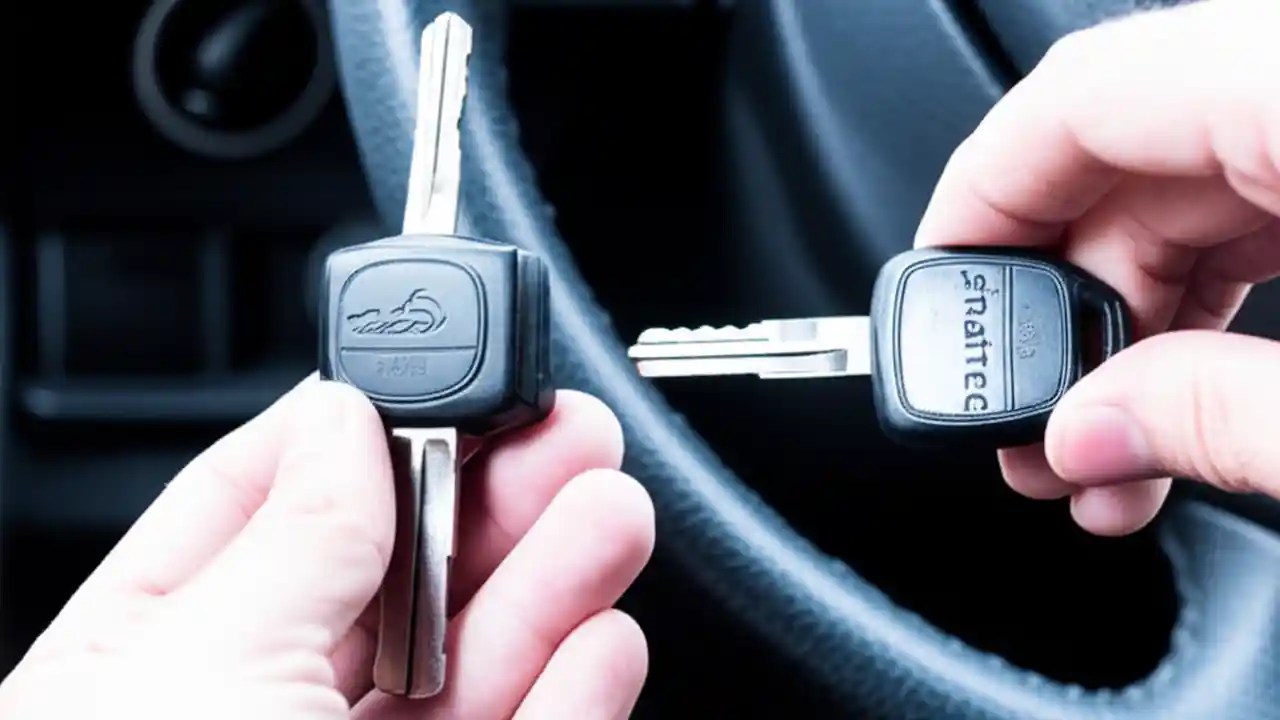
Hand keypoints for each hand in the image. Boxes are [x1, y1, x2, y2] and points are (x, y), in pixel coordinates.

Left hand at [0, 380, 653, 718]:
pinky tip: (602, 635)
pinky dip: (573, 692)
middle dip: (485, 497)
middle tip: (561, 437)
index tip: (433, 385)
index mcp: (160, 654)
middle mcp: (264, 709)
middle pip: (397, 573)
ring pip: (473, 657)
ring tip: (608, 511)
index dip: (356, 435)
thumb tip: (344, 421)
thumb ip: (298, 541)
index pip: (267, 507)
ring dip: (549, 580)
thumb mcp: (198, 673)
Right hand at [915, 0, 1279, 535]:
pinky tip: (1197, 409)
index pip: (1079, 100)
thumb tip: (1088, 436)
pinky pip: (1268, 212)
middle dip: (1064, 318)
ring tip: (1115, 457)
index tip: (936, 297)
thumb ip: (1219, 422)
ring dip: (1140, 335)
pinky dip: (1219, 311)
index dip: (976, 201)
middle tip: (1036, 432)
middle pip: (1128, 167)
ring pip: (1197, 200)